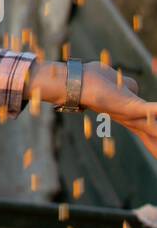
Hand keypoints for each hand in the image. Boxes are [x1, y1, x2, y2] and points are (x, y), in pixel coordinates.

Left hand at [31, 59, 156, 161]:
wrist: (78, 82)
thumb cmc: (96, 81)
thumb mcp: (120, 84)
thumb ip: (130, 87)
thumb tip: (133, 88)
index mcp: (133, 117)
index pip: (152, 136)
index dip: (156, 146)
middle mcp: (134, 121)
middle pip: (154, 139)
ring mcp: (132, 116)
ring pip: (156, 130)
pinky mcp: (130, 107)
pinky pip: (151, 111)